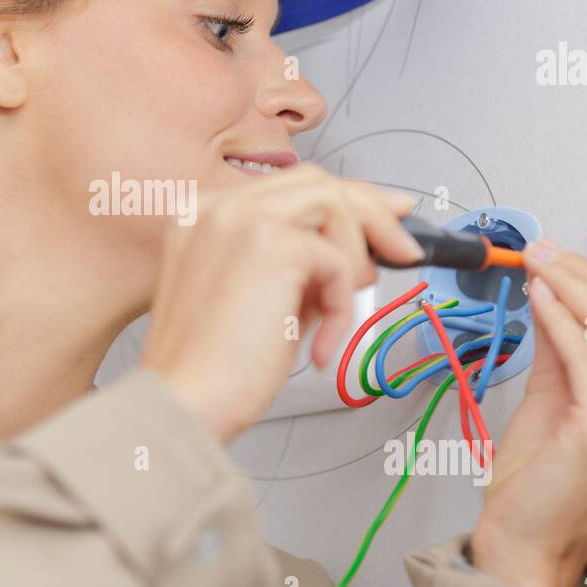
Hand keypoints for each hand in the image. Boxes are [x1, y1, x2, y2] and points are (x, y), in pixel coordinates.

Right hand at [140, 163, 422, 442]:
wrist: (184, 404)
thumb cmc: (210, 368)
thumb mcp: (252, 296)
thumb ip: (292, 263)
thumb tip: (356, 248)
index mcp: (203, 215)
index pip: (291, 186)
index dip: (348, 199)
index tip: (389, 214)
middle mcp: (216, 207)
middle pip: (318, 182)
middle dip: (371, 215)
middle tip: (402, 251)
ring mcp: (240, 219)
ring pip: (334, 205)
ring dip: (355, 259)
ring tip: (337, 312)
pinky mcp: (271, 246)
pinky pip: (338, 262)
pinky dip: (341, 306)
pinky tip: (319, 342)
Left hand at [471, 236, 586, 586]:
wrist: (526, 544)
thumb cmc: (539, 482)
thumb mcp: (555, 399)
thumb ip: (560, 350)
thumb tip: (549, 293)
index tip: (560, 255)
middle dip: (585, 273)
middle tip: (543, 249)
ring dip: (569, 285)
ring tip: (535, 262)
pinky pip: (584, 354)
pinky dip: (559, 317)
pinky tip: (537, 296)